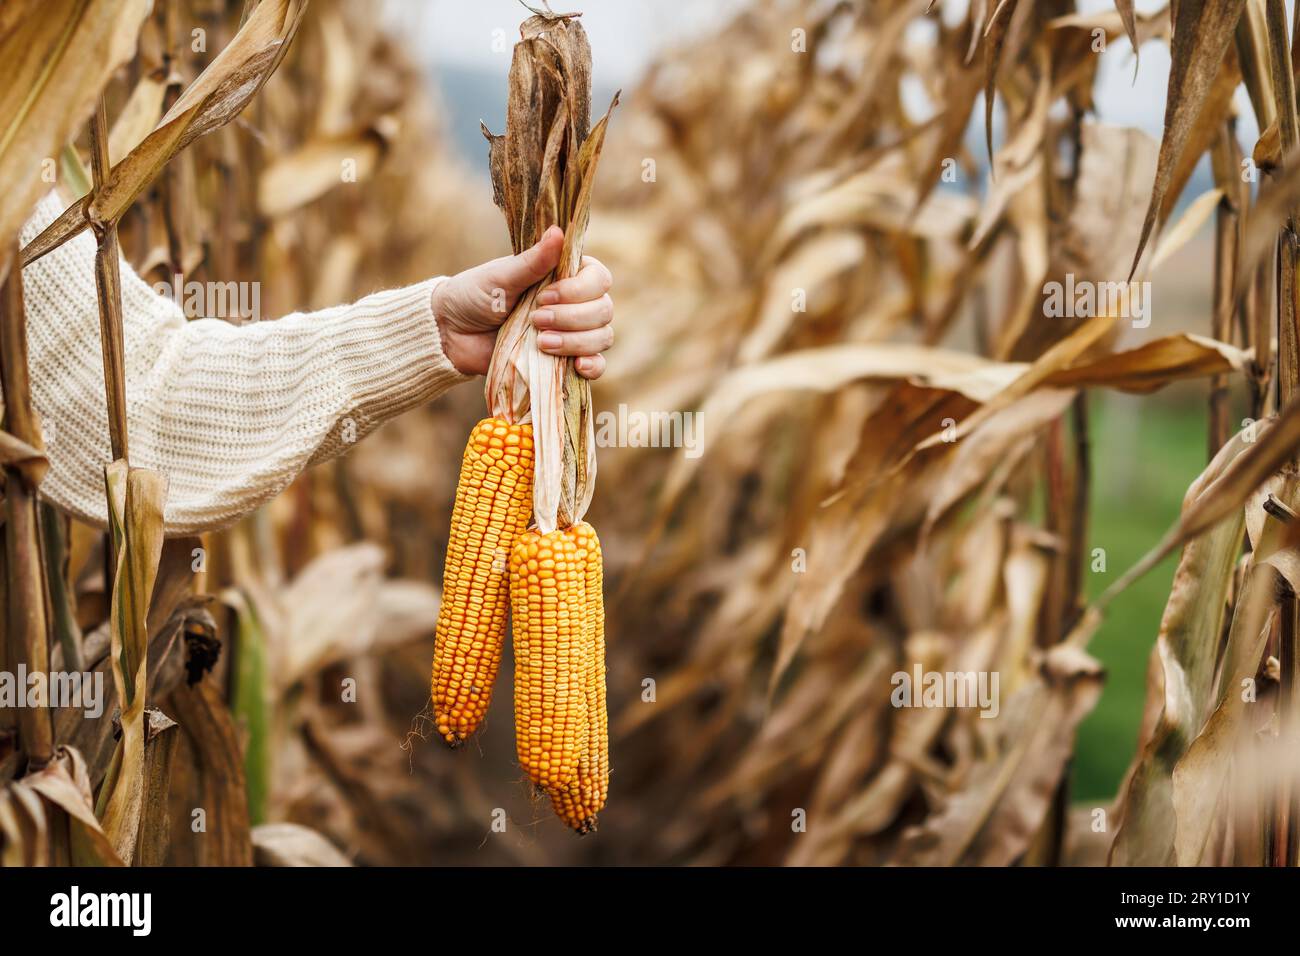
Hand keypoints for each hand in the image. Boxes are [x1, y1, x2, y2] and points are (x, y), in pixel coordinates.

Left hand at [432, 225, 613, 378]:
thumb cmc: (475, 295)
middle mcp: (576, 303)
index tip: (544, 296)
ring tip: (541, 343)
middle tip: (536, 319)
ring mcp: (573, 333)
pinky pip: (597, 366)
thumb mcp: (501, 276)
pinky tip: (577, 365)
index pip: (599, 279)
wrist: (453, 333)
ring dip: (575, 341)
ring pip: (602, 337)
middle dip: (572, 318)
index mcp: (565, 276)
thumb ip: (533, 261)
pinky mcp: (565, 361)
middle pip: (603, 310)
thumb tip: (558, 231)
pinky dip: (593, 366)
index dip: (579, 290)